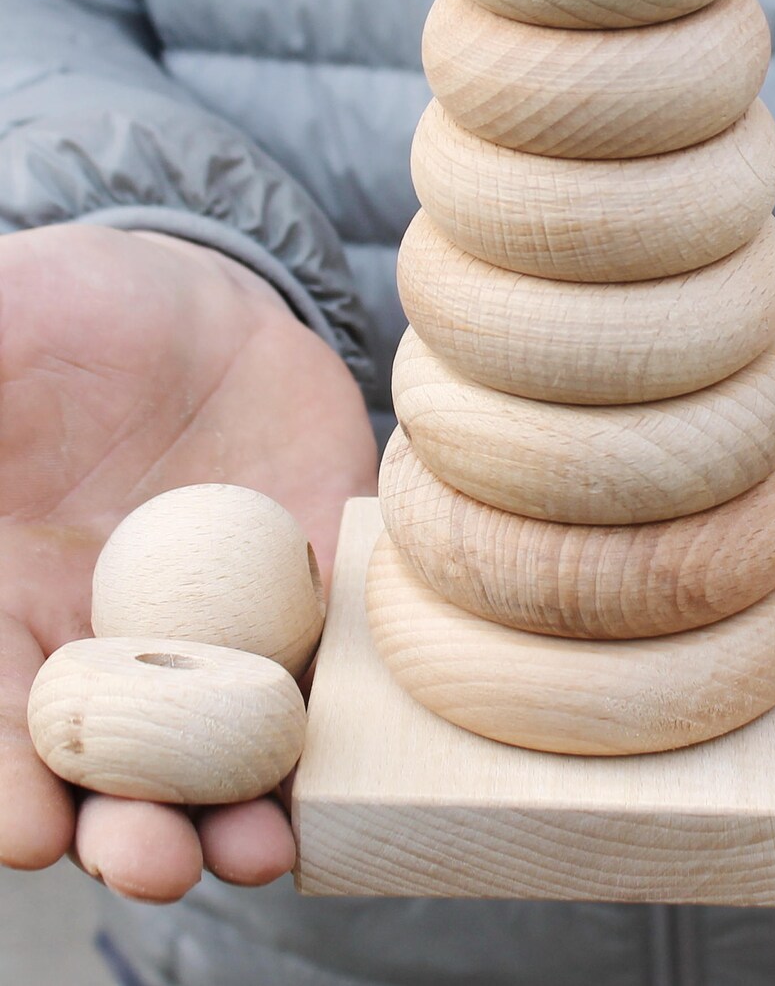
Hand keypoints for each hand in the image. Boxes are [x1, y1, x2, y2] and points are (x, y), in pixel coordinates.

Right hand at [0, 225, 376, 899]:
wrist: (191, 301)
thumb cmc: (57, 318)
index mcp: (10, 608)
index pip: (1, 722)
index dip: (7, 785)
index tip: (29, 831)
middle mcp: (113, 644)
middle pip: (118, 769)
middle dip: (132, 830)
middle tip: (154, 862)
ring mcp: (220, 629)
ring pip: (226, 751)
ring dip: (237, 812)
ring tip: (256, 848)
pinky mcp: (313, 593)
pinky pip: (329, 668)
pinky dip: (339, 722)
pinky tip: (352, 764)